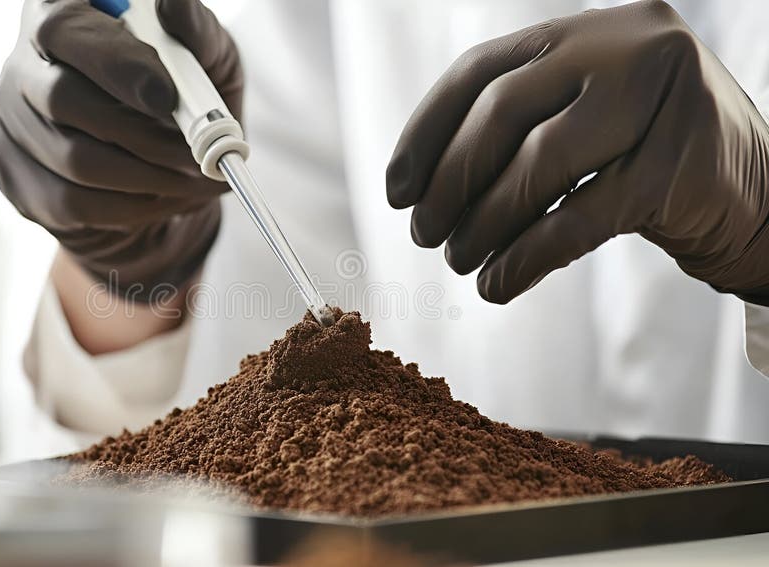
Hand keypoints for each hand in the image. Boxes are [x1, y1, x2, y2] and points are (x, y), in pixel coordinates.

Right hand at [0, 0, 241, 299]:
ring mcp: (10, 120)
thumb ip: (195, 31)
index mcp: (62, 11)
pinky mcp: (15, 175)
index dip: (116, 64)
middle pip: (61, 97)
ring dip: (146, 176)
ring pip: (74, 159)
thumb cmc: (181, 93)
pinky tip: (160, 196)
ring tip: (191, 178)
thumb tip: (174, 5)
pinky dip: (130, 206)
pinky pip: (72, 202)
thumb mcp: (205, 58)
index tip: (169, 99)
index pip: (65, 27)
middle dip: (141, 134)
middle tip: (194, 154)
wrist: (156, 164)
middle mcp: (24, 62)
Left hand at [387, 0, 768, 304]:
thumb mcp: (583, 124)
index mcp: (590, 30)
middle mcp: (629, 46)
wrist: (761, 201)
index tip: (395, 191)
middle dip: (449, 184)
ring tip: (458, 261)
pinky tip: (498, 284)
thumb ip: (520, 129)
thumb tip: (419, 183)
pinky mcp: (682, 165)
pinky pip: (579, 218)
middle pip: (503, 113)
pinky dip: (527, 257)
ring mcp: (664, 100)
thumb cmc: (650, 163)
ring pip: (539, 166)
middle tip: (423, 235)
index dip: (426, 133)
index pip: (481, 69)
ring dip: (483, 225)